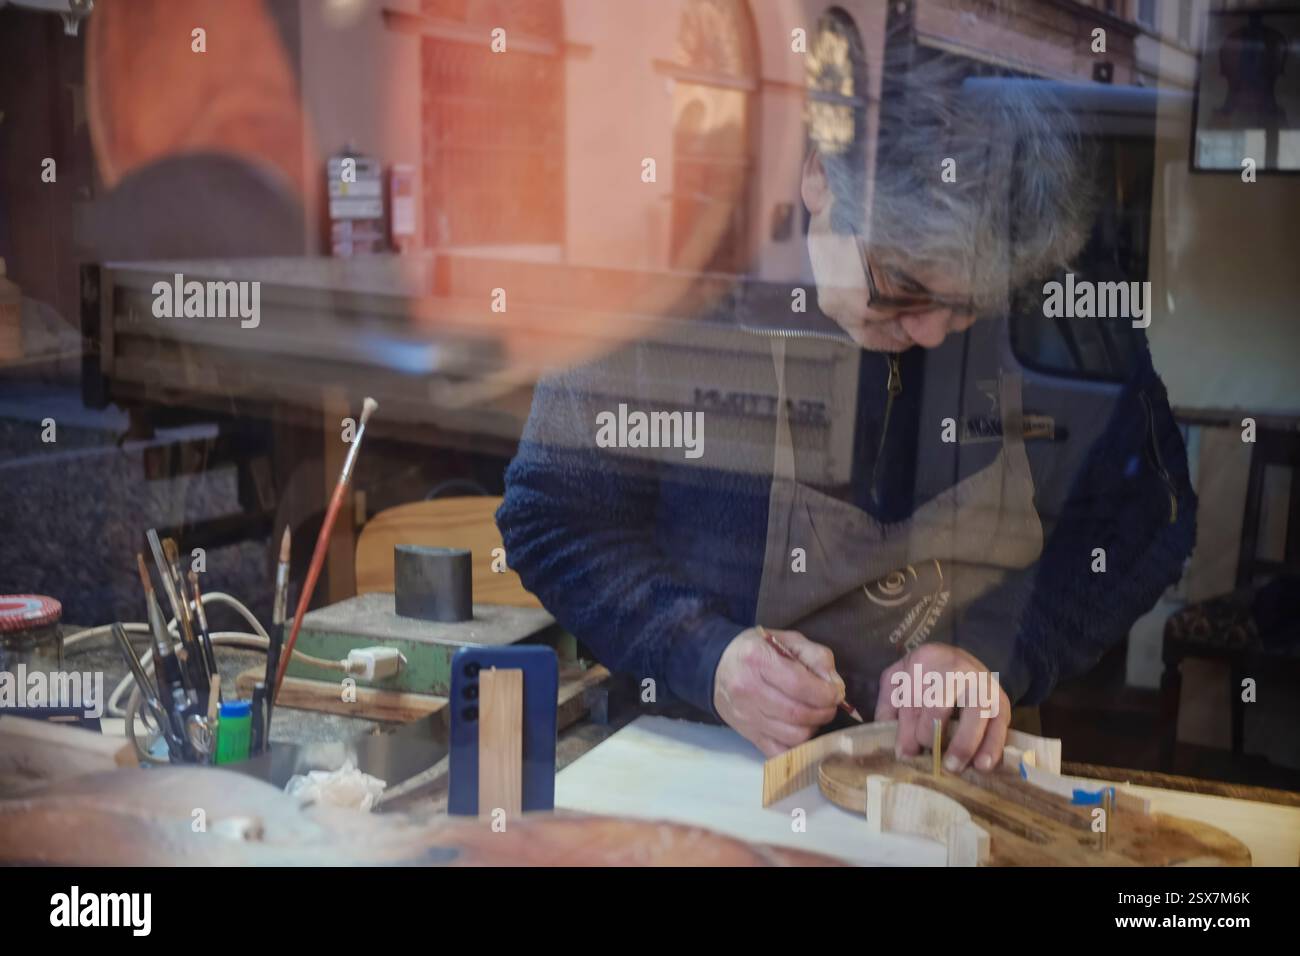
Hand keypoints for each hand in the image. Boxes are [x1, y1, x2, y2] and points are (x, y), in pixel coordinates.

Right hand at [713, 627, 842, 756]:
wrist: (716, 665)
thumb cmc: (756, 650)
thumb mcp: (787, 640)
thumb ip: (816, 656)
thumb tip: (835, 685)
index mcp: (757, 660)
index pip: (799, 685)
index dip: (825, 693)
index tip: (835, 692)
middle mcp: (748, 690)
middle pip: (798, 714)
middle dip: (823, 712)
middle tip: (828, 704)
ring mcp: (746, 716)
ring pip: (793, 736)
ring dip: (813, 728)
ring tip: (813, 715)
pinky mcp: (748, 734)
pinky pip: (780, 753)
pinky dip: (797, 747)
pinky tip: (801, 730)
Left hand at [874, 642, 1010, 772]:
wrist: (961, 661)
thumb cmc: (925, 674)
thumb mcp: (900, 678)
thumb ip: (890, 704)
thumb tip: (890, 738)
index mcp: (926, 659)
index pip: (914, 697)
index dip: (908, 729)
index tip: (904, 754)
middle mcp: (956, 668)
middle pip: (941, 702)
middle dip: (932, 734)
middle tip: (926, 759)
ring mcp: (982, 684)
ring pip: (976, 712)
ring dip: (964, 743)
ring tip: (954, 767)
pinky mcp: (1002, 701)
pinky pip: (1000, 724)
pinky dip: (993, 746)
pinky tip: (982, 765)